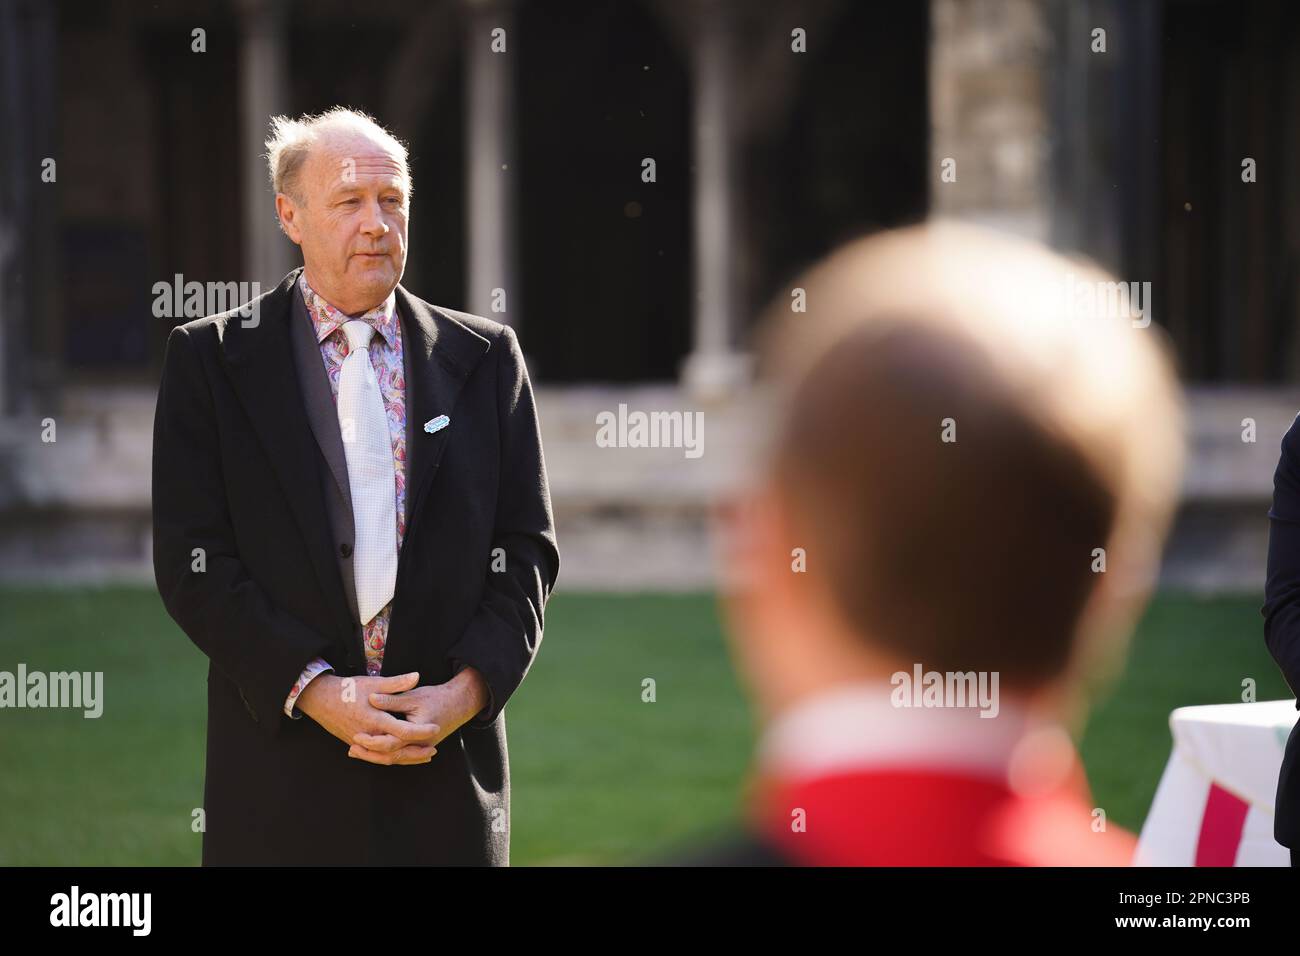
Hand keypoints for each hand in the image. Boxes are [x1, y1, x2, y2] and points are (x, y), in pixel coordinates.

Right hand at [296, 671, 439, 765]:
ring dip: (405, 758)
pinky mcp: (355, 744)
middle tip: (433, 750)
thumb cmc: (348, 689)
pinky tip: (401, 756)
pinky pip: (375, 756)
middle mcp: (368, 734)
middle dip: (416, 752)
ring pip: (385, 757)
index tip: (435, 728)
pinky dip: (390, 758)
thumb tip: (417, 676)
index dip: (420, 731)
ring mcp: (360, 742)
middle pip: (396, 750)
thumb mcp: (373, 683)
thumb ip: (396, 683)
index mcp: (374, 719)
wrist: (320, 699)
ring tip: (422, 757)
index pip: (402, 731)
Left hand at [356, 669, 488, 760]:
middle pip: (391, 756)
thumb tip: (370, 698)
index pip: (391, 743)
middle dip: (370, 754)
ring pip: (396, 759)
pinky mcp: (420, 748)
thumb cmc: (436, 698)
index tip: (356, 736)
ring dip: (376, 757)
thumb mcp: (413, 697)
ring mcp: (421, 749)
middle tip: (352, 749)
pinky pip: (402, 757)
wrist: (459, 704)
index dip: (372, 741)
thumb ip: (392, 699)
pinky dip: (387, 755)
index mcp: (417, 733)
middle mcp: (420, 745)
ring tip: (357, 751)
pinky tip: (374, 752)